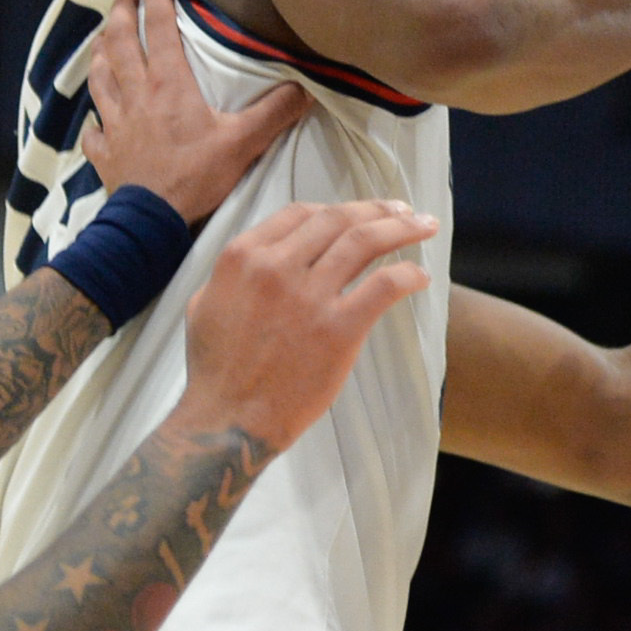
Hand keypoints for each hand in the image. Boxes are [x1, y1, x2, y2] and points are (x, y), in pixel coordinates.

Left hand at [81, 0, 309, 223]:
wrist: (150, 221)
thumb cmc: (196, 176)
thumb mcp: (244, 142)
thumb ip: (275, 112)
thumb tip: (306, 87)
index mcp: (168, 86)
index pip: (159, 31)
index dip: (155, 1)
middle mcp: (136, 96)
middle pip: (119, 44)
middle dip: (119, 13)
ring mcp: (115, 123)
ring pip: (100, 78)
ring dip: (99, 53)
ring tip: (100, 39)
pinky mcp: (104, 152)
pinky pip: (94, 130)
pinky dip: (94, 119)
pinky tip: (96, 119)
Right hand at [174, 199, 437, 453]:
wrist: (226, 421)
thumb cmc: (215, 370)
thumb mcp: (206, 304)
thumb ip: (235, 273)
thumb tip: (263, 256)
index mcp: (244, 257)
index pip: (301, 214)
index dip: (336, 209)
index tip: (358, 213)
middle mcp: (277, 267)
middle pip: (337, 219)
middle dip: (376, 209)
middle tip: (403, 211)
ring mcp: (310, 296)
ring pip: (365, 240)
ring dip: (401, 228)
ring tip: (423, 226)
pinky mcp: (339, 327)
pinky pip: (385, 284)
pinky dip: (408, 274)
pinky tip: (421, 277)